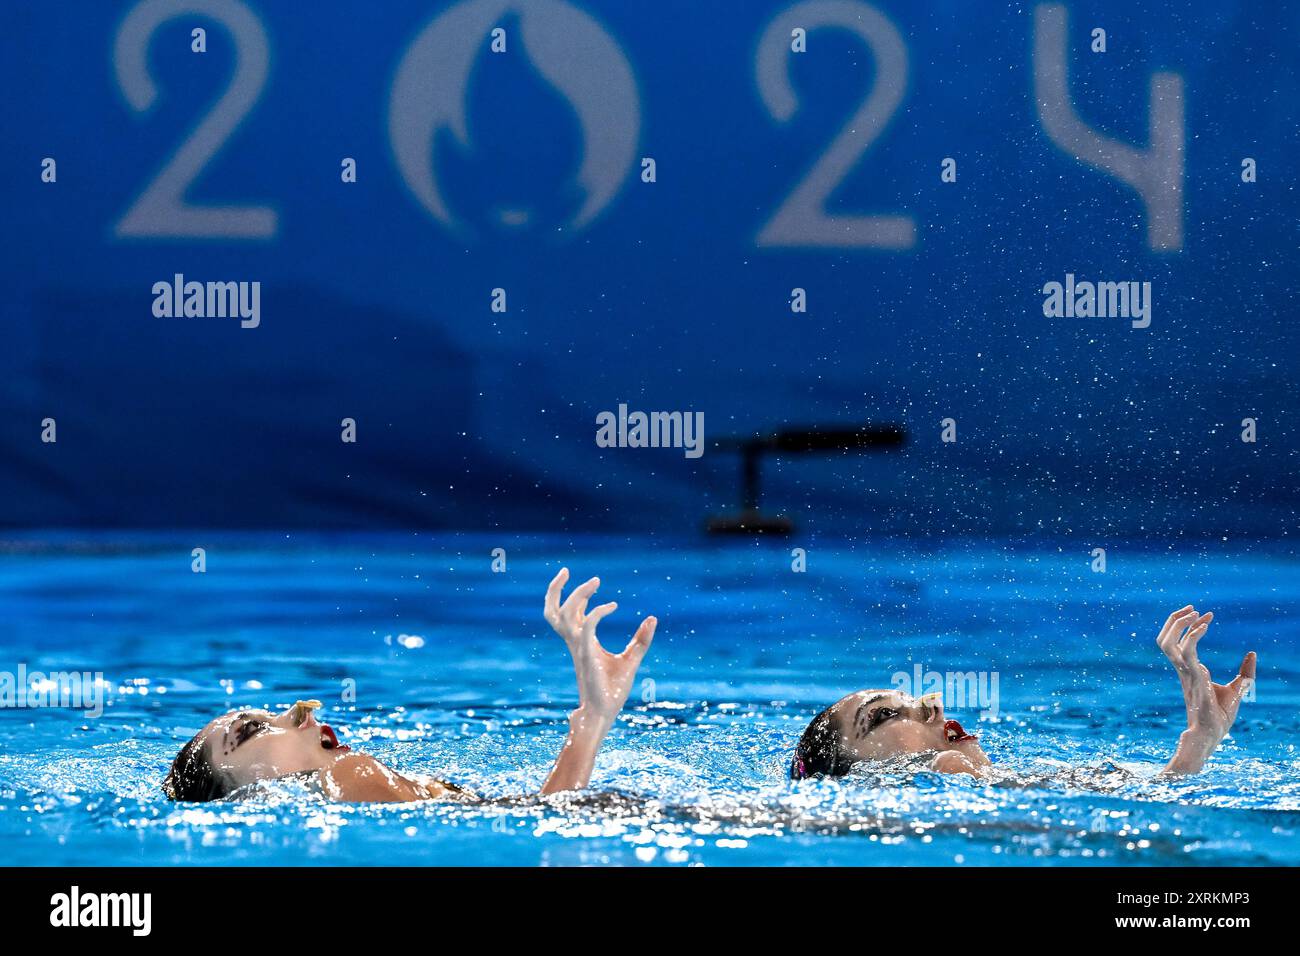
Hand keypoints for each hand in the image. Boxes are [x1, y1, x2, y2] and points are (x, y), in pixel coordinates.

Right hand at [543, 567, 656, 722]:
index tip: (594, 583)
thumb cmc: (612, 690)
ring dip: (578, 594)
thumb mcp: (631, 659)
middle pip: (553, 611)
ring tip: (595, 582)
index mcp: (581, 641)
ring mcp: (578, 647)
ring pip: (564, 614)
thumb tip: (653, 618)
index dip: (575, 595)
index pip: (568, 613)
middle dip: (554, 589)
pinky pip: (587, 625)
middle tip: (566, 570)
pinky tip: (613, 606)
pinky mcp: (586, 654)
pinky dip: (598, 612)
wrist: (603, 711)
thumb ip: (641, 640)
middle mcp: (575, 641)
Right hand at [1156, 605, 1255, 773]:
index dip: (1187, 625)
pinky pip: (1187, 651)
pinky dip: (1193, 635)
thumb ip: (1245, 672)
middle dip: (1174, 620)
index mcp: (1189, 670)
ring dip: (1178, 624)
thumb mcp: (1238, 688)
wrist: (1212, 734)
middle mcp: (1183, 669)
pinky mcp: (1193, 678)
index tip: (1205, 614)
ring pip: (1168, 642)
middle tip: (1193, 608)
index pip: (1178, 641)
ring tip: (1195, 612)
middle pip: (1165, 639)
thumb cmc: (1219, 716)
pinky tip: (1204, 626)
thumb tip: (1252, 653)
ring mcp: (1185, 673)